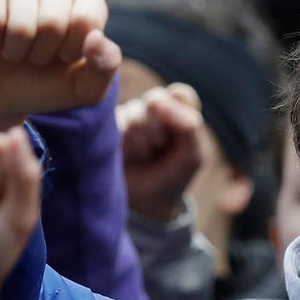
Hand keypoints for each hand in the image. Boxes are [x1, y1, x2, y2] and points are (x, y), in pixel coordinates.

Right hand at [0, 0, 119, 150]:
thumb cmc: (45, 85)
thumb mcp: (84, 89)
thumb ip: (104, 68)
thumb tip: (96, 38)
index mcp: (89, 1)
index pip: (85, 21)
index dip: (70, 50)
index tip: (64, 57)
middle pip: (52, 22)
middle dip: (41, 53)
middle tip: (36, 56)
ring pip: (20, 24)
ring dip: (15, 50)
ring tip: (15, 49)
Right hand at [118, 83, 205, 221]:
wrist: (143, 205)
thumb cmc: (173, 177)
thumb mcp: (192, 157)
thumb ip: (189, 124)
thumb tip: (159, 100)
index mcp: (178, 112)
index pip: (180, 94)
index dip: (177, 112)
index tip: (176, 134)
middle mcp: (152, 109)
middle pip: (155, 99)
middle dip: (159, 127)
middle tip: (158, 148)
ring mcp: (129, 117)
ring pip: (134, 112)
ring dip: (141, 138)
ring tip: (142, 156)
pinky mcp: (107, 127)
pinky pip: (114, 122)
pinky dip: (122, 140)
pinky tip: (123, 154)